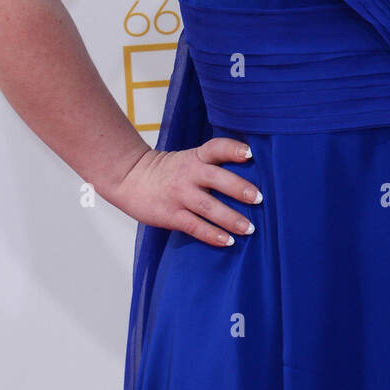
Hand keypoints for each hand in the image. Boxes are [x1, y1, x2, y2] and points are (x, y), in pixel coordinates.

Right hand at [106, 138, 261, 246]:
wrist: (130, 179)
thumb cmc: (168, 171)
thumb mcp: (189, 159)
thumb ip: (212, 165)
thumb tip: (249, 178)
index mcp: (195, 157)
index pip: (216, 148)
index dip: (232, 149)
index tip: (249, 153)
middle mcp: (189, 174)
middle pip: (217, 179)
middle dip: (239, 188)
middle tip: (259, 198)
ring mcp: (179, 195)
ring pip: (209, 206)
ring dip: (231, 218)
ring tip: (249, 228)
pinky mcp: (171, 215)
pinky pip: (194, 226)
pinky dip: (212, 234)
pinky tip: (227, 241)